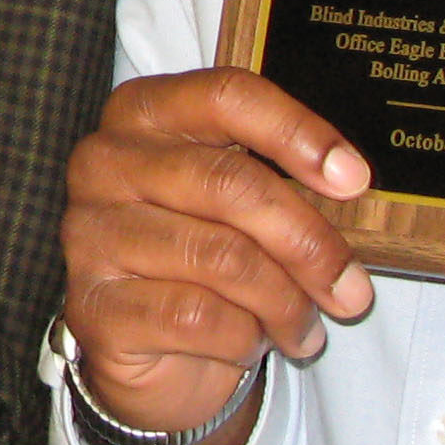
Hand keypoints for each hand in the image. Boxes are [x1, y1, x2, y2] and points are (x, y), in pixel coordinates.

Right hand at [59, 68, 373, 444]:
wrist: (146, 348)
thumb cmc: (201, 256)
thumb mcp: (239, 203)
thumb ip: (281, 181)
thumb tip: (352, 185)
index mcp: (142, 112)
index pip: (225, 96)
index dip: (296, 133)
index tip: (354, 179)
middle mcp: (104, 162)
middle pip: (230, 182)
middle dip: (308, 242)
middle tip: (353, 291)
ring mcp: (90, 234)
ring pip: (221, 257)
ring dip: (285, 302)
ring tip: (305, 327)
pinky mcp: (95, 306)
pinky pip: (197, 318)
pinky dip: (245, 337)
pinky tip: (254, 343)